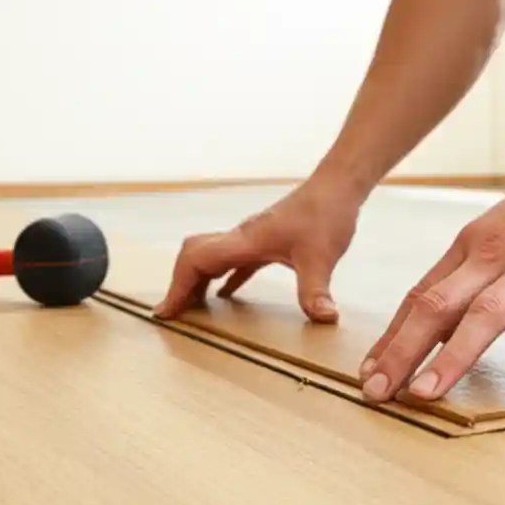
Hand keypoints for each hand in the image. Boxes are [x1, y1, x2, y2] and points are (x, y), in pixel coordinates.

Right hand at [154, 177, 364, 322]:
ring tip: (190, 309)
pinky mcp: (265, 241)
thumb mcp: (321, 257)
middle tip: (173, 315)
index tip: (166, 312)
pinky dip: (222, 279)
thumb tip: (323, 318)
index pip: (196, 261)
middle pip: (194, 258)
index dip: (177, 287)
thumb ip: (316, 290)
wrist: (337, 186)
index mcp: (244, 241)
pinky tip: (225, 296)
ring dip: (197, 282)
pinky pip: (233, 262)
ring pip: (210, 259)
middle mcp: (241, 238)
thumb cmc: (326, 213)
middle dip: (179, 285)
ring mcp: (251, 239)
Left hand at [358, 145, 504, 403]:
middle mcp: (492, 256)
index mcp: (471, 247)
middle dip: (400, 352)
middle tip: (375, 393)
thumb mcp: (499, 230)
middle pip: (435, 307)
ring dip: (450, 357)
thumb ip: (469, 273)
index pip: (419, 297)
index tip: (368, 373)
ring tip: (425, 394)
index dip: (391, 338)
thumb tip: (437, 319)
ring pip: (484, 316)